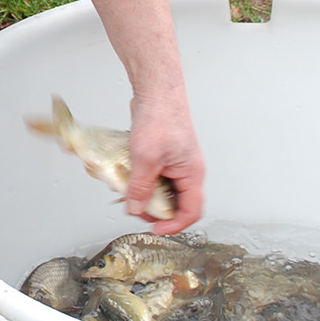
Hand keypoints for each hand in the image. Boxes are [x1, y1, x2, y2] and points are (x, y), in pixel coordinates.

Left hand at [126, 88, 203, 233]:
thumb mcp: (146, 158)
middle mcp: (187, 171)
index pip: (191, 211)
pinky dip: (142, 181)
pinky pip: (155, 177)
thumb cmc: (160, 119)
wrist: (157, 92)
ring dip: (146, 195)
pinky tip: (127, 177)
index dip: (174, 225)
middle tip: (136, 209)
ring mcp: (175, 164)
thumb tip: (136, 209)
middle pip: (176, 204)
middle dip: (155, 210)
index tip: (155, 228)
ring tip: (129, 193)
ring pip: (163, 191)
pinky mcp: (163, 157)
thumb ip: (141, 187)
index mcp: (192, 174)